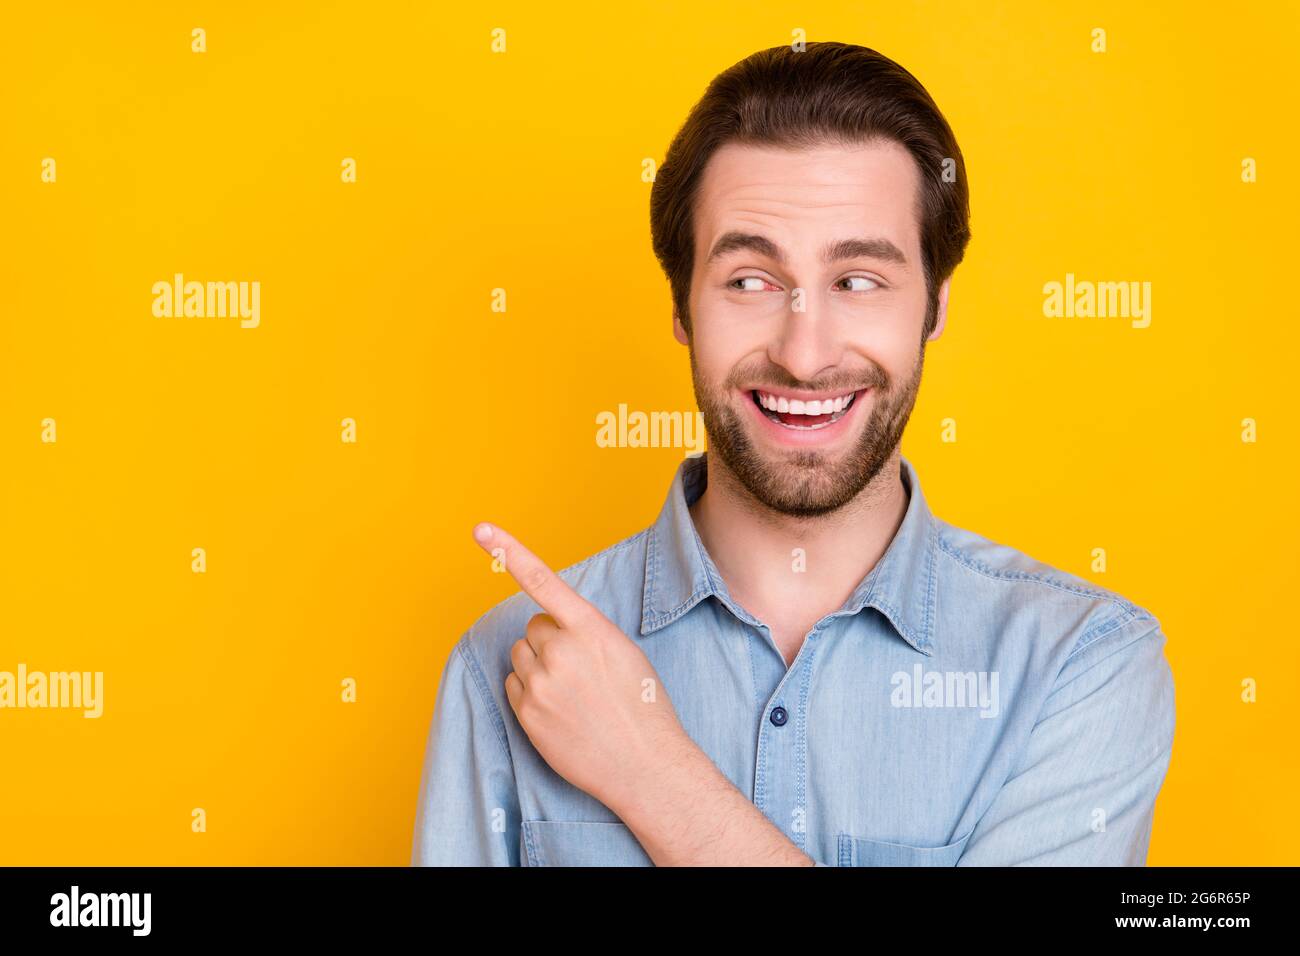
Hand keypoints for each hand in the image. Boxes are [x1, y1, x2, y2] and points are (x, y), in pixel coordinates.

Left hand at [472, 522, 685, 809]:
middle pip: (533, 626)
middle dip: (549, 641)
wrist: (644, 764)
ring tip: (572, 692)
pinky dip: (529, 692)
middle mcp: (560, 651)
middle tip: (579, 669)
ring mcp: (540, 683)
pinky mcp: (526, 713)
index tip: (480, 528)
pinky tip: (559, 710)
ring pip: (520, 655)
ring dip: (538, 666)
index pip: (543, 581)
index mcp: (590, 629)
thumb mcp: (623, 652)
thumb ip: (587, 632)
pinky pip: (513, 685)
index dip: (509, 551)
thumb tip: (552, 627)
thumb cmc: (642, 705)